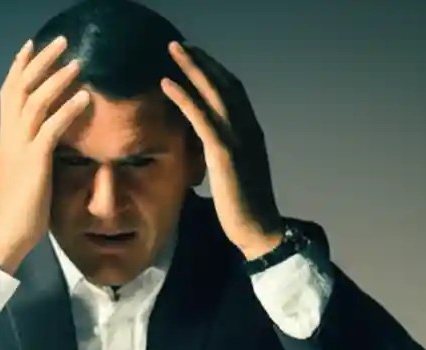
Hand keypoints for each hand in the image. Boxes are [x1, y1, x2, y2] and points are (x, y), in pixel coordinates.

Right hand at [0, 36, 91, 272]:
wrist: (7, 232)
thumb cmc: (19, 206)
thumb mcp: (25, 169)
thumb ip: (33, 149)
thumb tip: (49, 137)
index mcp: (6, 137)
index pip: (9, 92)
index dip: (20, 67)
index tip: (31, 45)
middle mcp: (9, 136)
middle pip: (21, 87)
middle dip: (41, 61)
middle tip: (61, 41)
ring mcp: (20, 148)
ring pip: (35, 102)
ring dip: (57, 80)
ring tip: (77, 63)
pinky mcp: (34, 163)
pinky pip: (51, 129)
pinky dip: (68, 110)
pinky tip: (84, 97)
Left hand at [161, 41, 284, 259]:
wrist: (258, 229)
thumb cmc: (242, 207)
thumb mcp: (231, 172)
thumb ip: (220, 152)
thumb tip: (203, 146)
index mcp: (250, 132)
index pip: (233, 91)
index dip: (214, 72)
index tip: (195, 58)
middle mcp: (248, 128)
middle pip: (225, 83)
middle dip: (202, 61)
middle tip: (179, 45)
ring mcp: (239, 139)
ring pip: (215, 93)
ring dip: (192, 68)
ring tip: (172, 51)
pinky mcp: (225, 154)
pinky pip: (202, 118)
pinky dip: (184, 97)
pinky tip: (167, 84)